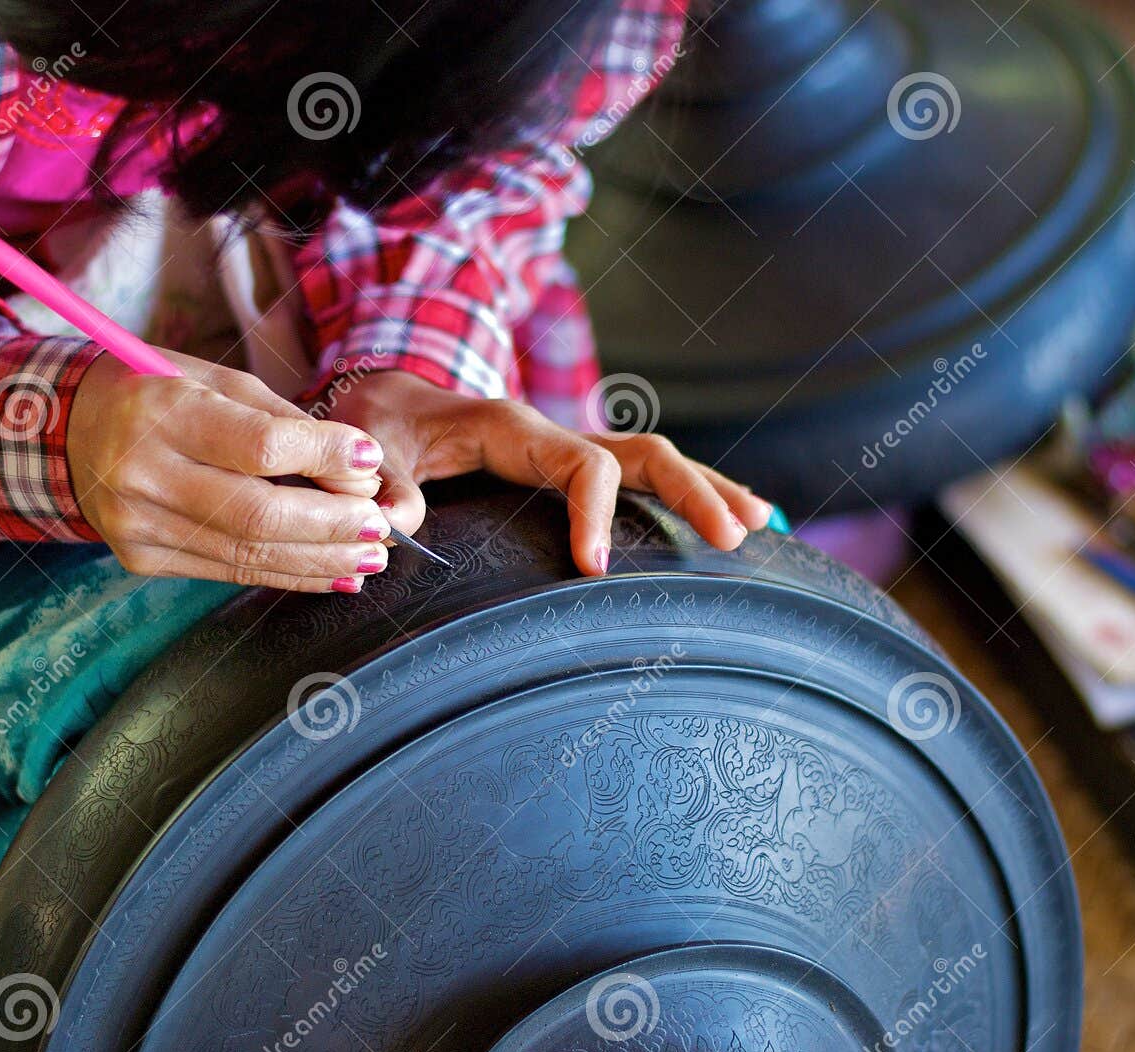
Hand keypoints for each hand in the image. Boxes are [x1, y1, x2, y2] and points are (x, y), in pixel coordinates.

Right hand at [66, 349, 393, 591]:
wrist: (68, 430)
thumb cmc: (157, 393)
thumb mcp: (215, 381)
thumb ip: (286, 423)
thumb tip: (358, 471)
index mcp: (162, 411)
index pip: (260, 446)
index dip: (325, 456)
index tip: (370, 459)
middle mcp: (143, 473)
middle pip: (258, 514)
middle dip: (332, 524)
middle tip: (381, 528)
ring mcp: (138, 524)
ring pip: (249, 553)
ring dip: (321, 560)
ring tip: (370, 556)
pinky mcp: (143, 558)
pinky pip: (229, 572)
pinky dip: (289, 574)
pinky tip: (332, 573)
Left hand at [322, 372, 776, 575]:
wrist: (381, 401)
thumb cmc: (379, 426)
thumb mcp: (373, 449)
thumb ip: (386, 483)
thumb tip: (397, 522)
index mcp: (510, 428)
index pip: (578, 462)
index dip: (594, 510)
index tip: (594, 567)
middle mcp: (551, 435)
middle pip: (643, 452)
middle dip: (692, 492)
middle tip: (734, 540)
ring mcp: (567, 449)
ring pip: (655, 461)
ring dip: (708, 490)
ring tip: (761, 527)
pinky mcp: (570, 470)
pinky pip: (638, 478)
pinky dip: (686, 495)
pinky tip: (727, 522)